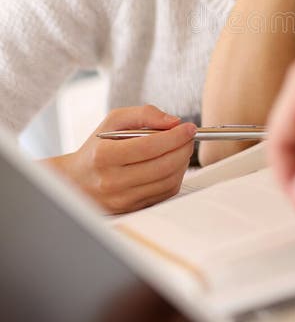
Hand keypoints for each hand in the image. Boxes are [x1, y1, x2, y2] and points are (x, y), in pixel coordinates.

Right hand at [48, 105, 196, 213]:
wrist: (78, 179)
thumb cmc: (98, 147)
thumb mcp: (114, 121)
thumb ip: (144, 114)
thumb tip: (174, 121)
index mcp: (104, 156)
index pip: (149, 147)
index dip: (174, 137)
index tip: (189, 127)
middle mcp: (112, 181)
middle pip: (162, 166)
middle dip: (183, 148)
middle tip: (189, 137)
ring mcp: (122, 198)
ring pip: (167, 181)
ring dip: (183, 163)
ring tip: (182, 148)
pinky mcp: (132, 208)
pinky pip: (165, 193)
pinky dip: (176, 176)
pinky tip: (173, 164)